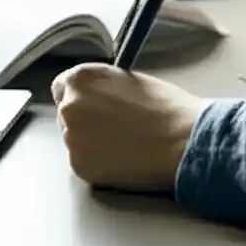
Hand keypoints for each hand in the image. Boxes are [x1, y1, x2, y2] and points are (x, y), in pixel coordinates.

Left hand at [51, 63, 205, 192]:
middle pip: (66, 114)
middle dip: (85, 120)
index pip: (62, 87)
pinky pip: (83, 162)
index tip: (91, 104)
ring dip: (90, 141)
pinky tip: (122, 157)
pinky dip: (98, 162)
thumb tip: (97, 96)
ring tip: (123, 143)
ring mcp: (72, 139)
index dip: (80, 96)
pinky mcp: (79, 166)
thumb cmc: (167, 109)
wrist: (183, 141)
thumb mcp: (129, 80)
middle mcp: (70, 107)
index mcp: (81, 79)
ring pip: (75, 139)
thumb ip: (103, 86)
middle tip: (114, 126)